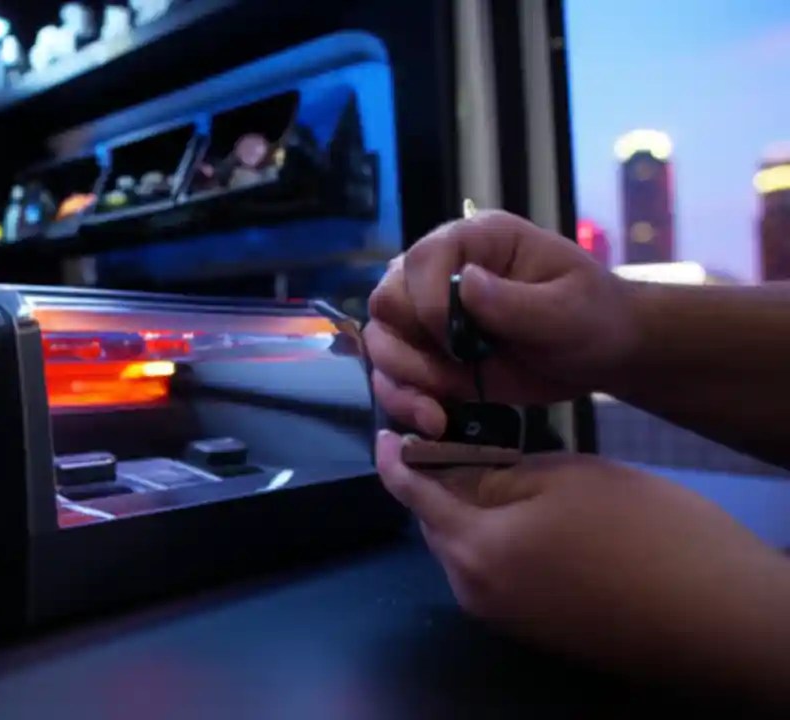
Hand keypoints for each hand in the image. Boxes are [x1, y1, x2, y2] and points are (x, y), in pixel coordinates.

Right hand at [365, 210, 636, 436]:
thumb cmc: (592, 318)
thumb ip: (517, 301)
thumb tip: (467, 283)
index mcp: (475, 242)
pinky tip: (436, 422)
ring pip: (381, 343)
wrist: (599, 355)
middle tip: (455, 375)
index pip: (421, 260)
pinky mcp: (429, 356)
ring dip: (403, 382)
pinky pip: (393, 377)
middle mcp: (440, 273)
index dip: (428, 302)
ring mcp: (428, 316)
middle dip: (410, 347)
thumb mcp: (568, 309)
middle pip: (387, 302)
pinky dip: (406, 402)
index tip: (458, 341)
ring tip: (438, 414)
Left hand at [376, 431, 789, 700]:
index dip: (396, 460)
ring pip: (464, 552)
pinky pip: (494, 576)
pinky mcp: (536, 631)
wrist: (716, 615)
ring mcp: (505, 618)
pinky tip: (526, 520)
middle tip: (451, 445)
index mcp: (472, 547)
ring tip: (492, 475)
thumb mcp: (565, 477)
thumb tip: (457, 474)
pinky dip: (494, 543)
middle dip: (435, 486)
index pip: (412, 495)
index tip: (389, 434)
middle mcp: (473, 590)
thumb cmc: (644, 530)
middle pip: (436, 527)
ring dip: (467, 516)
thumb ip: (497, 475)